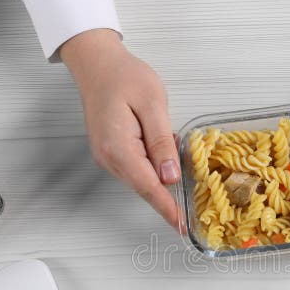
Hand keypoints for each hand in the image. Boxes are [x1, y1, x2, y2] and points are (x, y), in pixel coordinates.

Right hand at [61, 29, 180, 228]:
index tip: (182, 226)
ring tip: (177, 159)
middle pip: (145, 187)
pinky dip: (154, 167)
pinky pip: (137, 169)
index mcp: (118, 148)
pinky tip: (164, 151)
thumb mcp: (152, 104)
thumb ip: (161, 143)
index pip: (149, 187)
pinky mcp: (112, 152)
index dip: (168, 208)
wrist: (97, 63)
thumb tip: (170, 177)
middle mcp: (109, 158)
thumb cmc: (123, 76)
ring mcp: (108, 157)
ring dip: (163, 179)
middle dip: (170, 195)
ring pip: (142, 179)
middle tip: (193, 201)